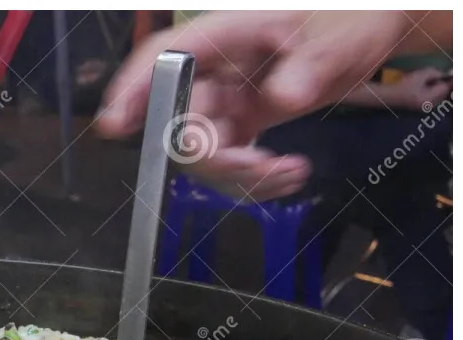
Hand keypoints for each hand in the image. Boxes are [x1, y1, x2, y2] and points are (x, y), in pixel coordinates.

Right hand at [96, 11, 442, 199]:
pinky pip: (227, 163)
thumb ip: (308, 68)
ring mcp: (223, 99)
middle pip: (179, 123)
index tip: (114, 124)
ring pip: (202, 155)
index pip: (163, 58)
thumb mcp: (336, 37)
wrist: (368, 30)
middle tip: (260, 168)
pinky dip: (254, 180)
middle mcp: (213, 70)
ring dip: (241, 178)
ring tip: (291, 173)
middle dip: (213, 158)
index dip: (132, 90)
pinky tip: (288, 175)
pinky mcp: (238, 123)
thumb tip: (282, 97)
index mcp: (225, 34)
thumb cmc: (348, 16)